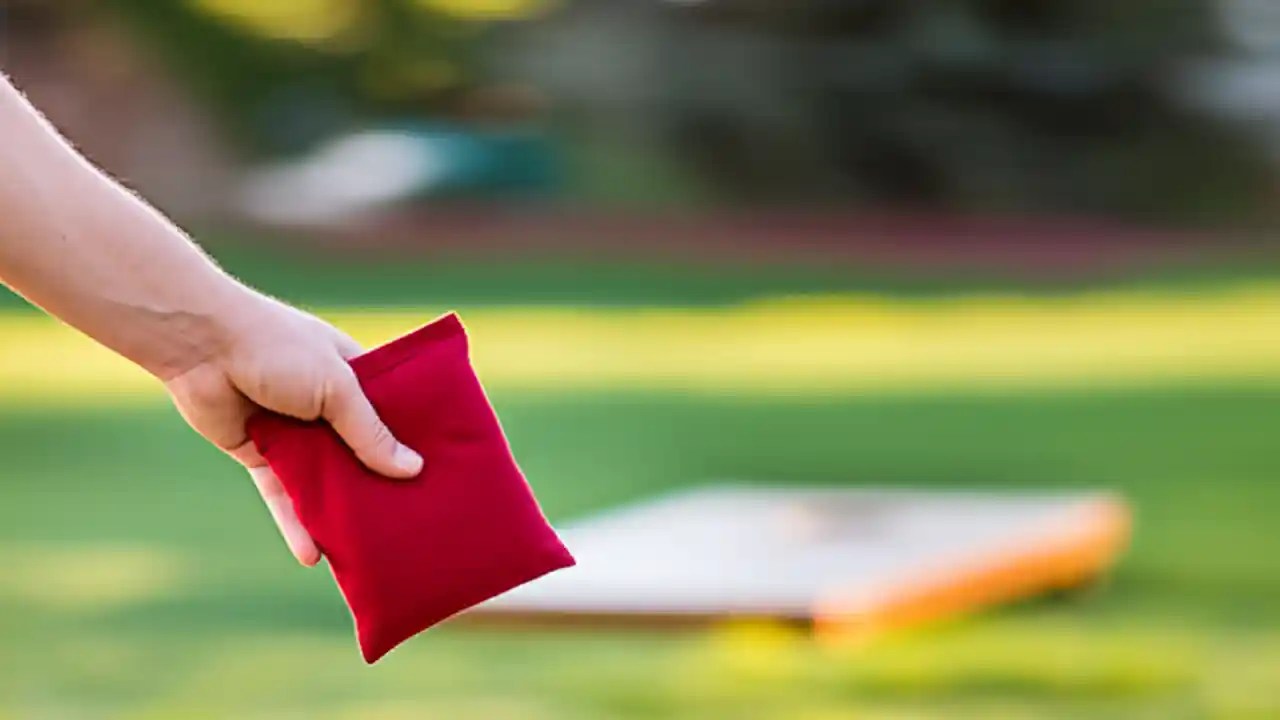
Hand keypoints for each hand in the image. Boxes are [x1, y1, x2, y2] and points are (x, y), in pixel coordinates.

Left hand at [164, 292, 422, 565]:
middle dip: (378, 485)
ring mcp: (293, 433)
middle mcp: (325, 405)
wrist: (202, 346)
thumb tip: (413, 470)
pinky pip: (282, 495)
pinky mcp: (260, 455)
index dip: (409, 442)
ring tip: (367, 548)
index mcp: (352, 376)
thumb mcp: (337, 388)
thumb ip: (370, 432)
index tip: (436, 476)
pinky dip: (294, 524)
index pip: (390, 414)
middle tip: (409, 522)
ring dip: (339, 511)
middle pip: (358, 454)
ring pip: (322, 481)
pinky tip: (312, 555)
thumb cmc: (278, 348)